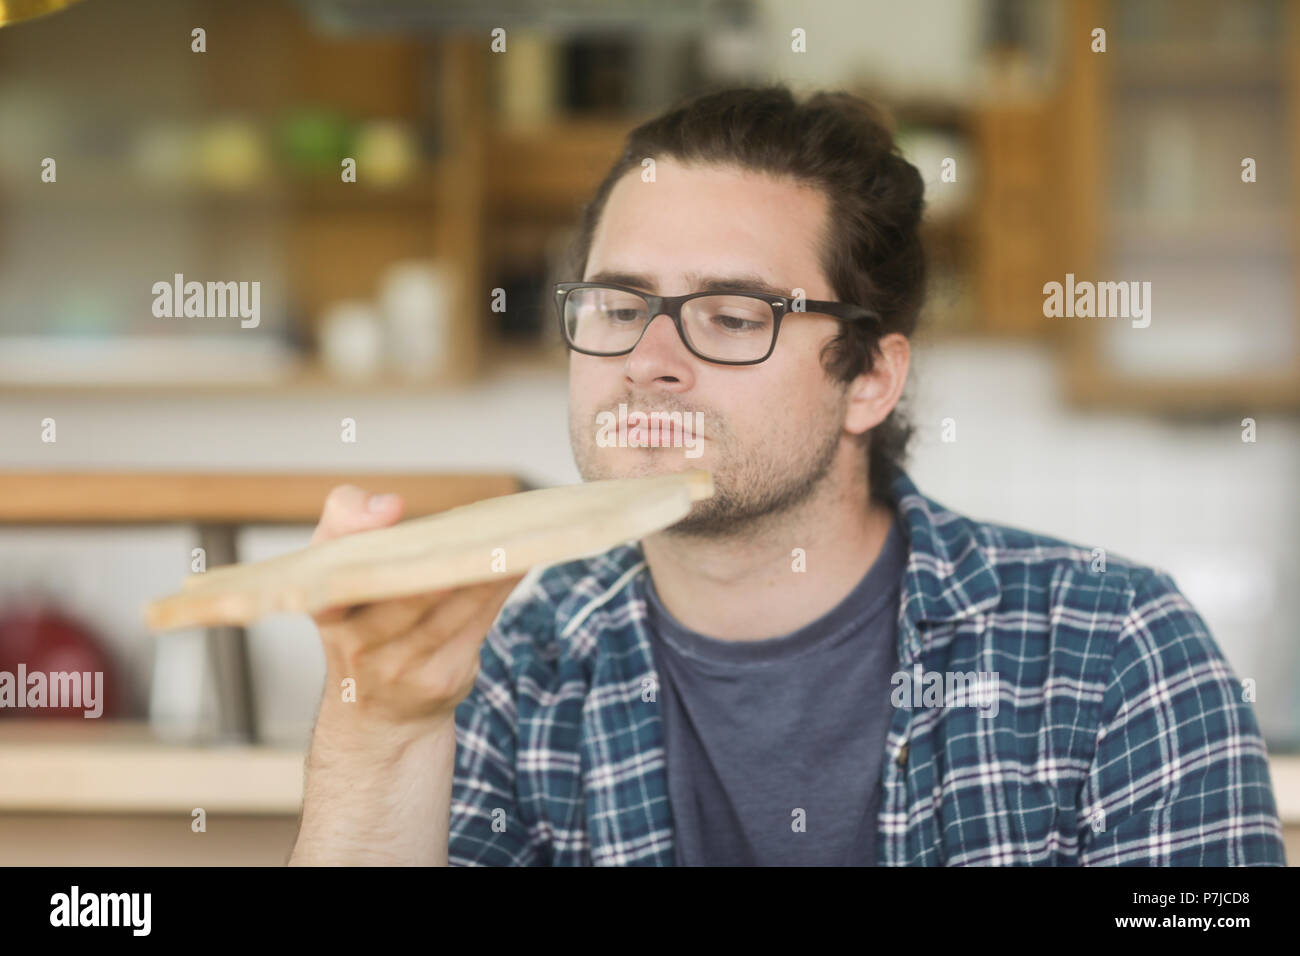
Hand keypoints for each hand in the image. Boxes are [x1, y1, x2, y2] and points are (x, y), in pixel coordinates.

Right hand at [308, 485, 523, 728]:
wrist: (378, 711)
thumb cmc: (362, 615)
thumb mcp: (341, 566)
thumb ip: (350, 519)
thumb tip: (389, 505)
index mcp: (326, 603)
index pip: (331, 566)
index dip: (357, 534)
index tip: (394, 509)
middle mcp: (355, 641)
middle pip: (404, 595)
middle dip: (442, 563)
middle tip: (480, 530)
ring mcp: (397, 667)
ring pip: (447, 615)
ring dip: (483, 579)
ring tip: (511, 544)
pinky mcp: (439, 678)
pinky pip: (473, 629)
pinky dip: (496, 596)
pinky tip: (516, 568)